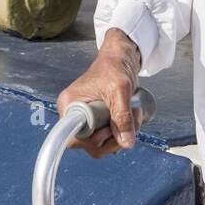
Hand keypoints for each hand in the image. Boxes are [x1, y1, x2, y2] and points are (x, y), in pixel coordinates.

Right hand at [57, 28, 142, 158]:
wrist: (121, 58)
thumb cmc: (115, 67)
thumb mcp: (120, 90)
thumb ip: (122, 116)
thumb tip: (126, 143)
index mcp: (70, 105)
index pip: (74, 138)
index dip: (94, 140)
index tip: (110, 128)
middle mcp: (74, 115)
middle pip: (89, 145)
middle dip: (113, 138)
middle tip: (130, 122)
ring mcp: (86, 119)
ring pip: (100, 144)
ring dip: (120, 137)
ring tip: (133, 117)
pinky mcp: (96, 121)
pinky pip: (107, 139)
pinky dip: (121, 134)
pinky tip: (131, 119)